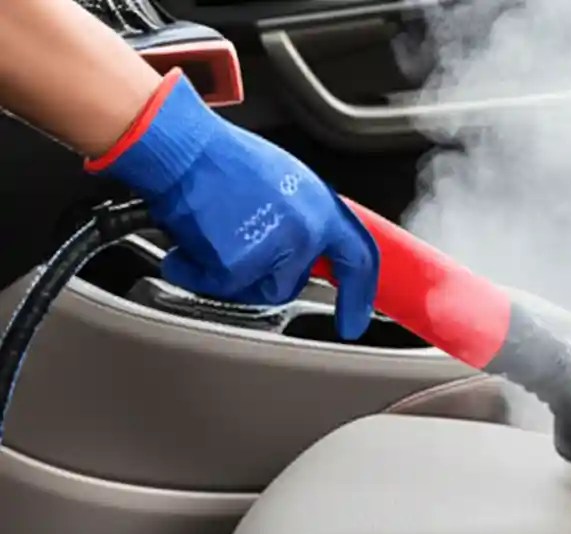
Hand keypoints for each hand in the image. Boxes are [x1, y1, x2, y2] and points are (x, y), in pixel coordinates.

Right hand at [87, 70, 378, 339]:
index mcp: (323, 210)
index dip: (359, 295)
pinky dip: (195, 270)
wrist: (183, 148)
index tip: (354, 322)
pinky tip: (191, 239)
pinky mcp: (237, 267)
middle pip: (292, 283)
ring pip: (255, 290)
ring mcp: (274, 252)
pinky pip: (217, 287)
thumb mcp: (287, 183)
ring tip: (213, 232)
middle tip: (235, 240)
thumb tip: (309, 247)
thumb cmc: (224, 157)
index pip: (359, 261)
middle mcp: (306, 233)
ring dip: (230, 273)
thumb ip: (305, 219)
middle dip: (262, 274)